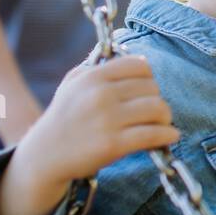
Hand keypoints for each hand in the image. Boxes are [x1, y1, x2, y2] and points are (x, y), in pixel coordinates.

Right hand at [18, 54, 180, 186]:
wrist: (45, 155)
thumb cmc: (64, 117)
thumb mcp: (72, 84)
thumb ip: (99, 68)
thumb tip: (138, 59)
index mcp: (93, 77)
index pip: (140, 65)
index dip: (148, 78)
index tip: (146, 90)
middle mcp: (101, 95)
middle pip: (153, 88)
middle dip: (156, 99)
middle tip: (152, 112)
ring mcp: (108, 120)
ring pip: (158, 109)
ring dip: (165, 117)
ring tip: (161, 124)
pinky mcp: (114, 144)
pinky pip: (154, 134)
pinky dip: (168, 135)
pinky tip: (169, 136)